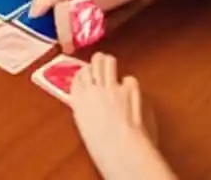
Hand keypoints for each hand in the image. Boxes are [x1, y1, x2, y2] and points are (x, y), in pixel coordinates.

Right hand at [71, 54, 167, 179]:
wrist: (121, 149)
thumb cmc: (102, 147)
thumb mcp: (85, 126)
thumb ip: (86, 109)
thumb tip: (92, 105)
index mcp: (79, 98)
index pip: (80, 74)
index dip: (86, 71)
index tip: (89, 73)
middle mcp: (94, 87)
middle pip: (95, 62)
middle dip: (100, 61)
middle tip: (103, 64)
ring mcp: (112, 86)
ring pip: (109, 62)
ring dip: (112, 64)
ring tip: (114, 66)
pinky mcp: (129, 88)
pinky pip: (129, 78)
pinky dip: (130, 83)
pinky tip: (131, 90)